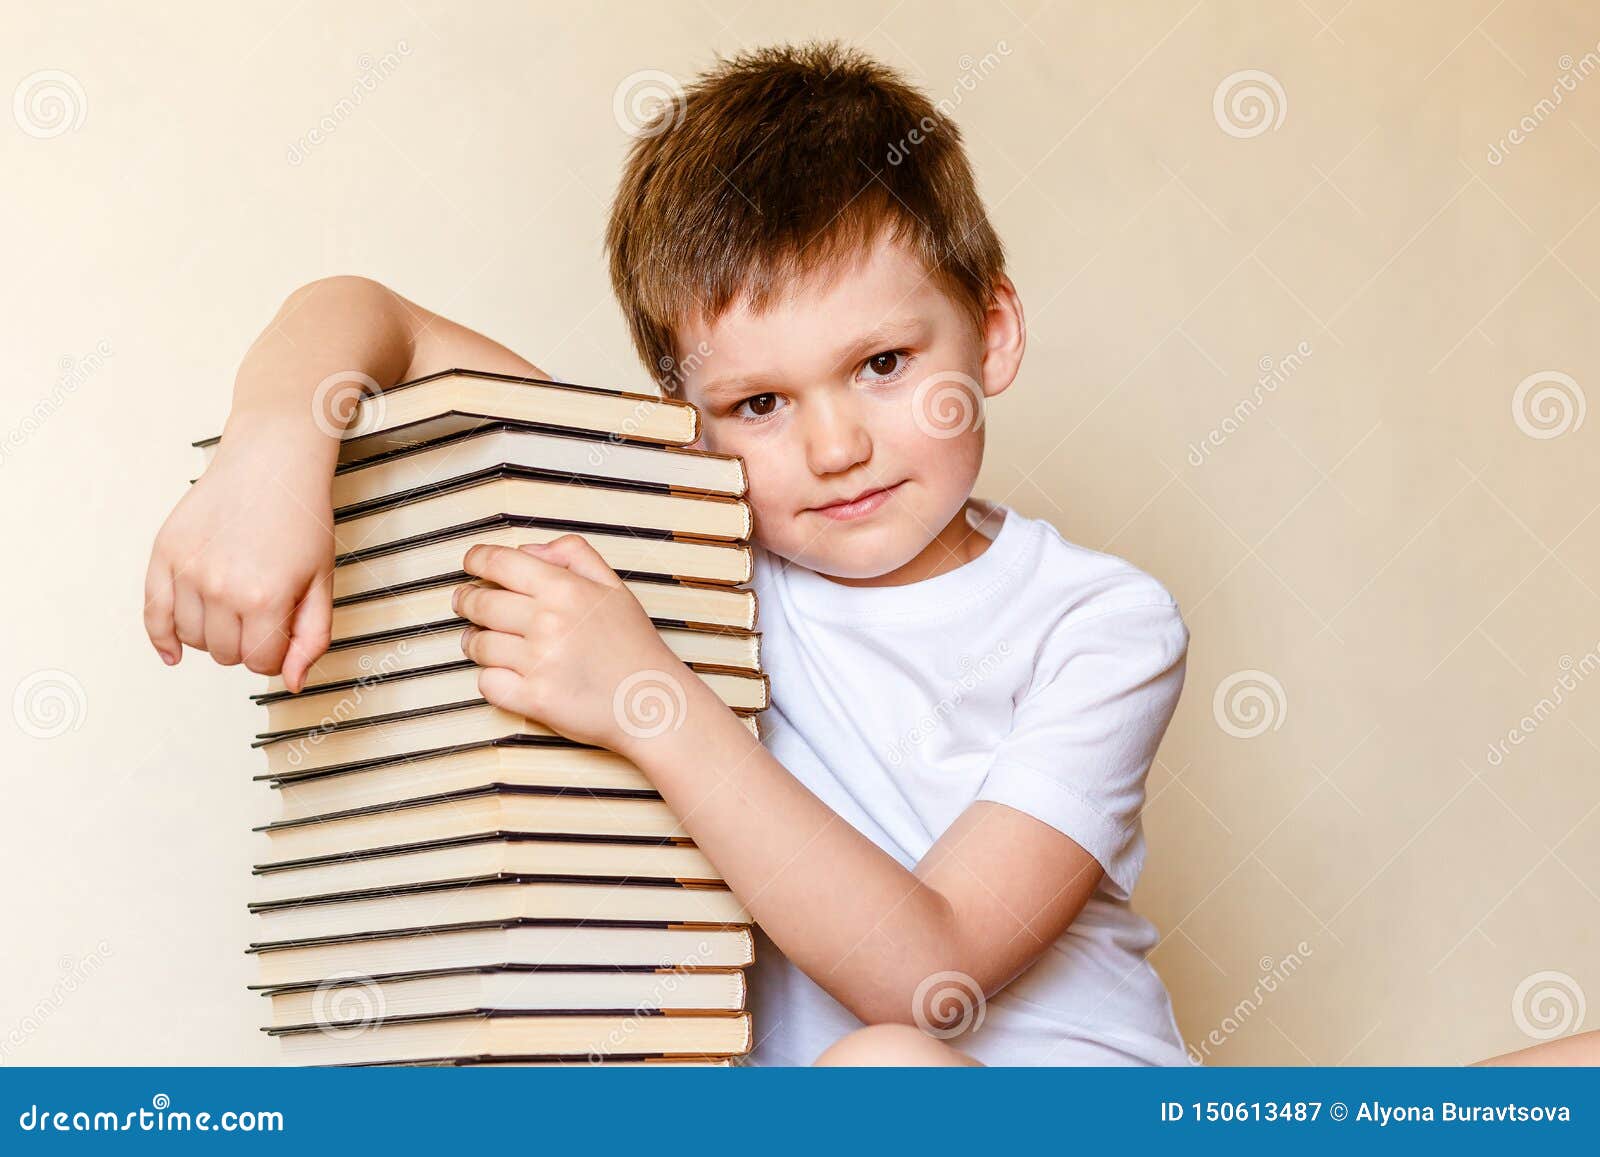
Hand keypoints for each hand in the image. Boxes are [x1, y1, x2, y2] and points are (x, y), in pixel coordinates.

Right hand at [143, 433, 333, 689]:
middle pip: (226, 655)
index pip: (262, 663)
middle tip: (261, 615)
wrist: (272, 462)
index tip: (282, 635)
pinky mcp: (165, 554)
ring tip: (233, 607)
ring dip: (214, 636)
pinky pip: (153, 615)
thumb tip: (292, 683)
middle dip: (247, 644)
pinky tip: (173, 652)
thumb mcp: (322, 582)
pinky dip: (162, 639)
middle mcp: (222, 588)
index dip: (276, 655)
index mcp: (265, 599)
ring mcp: (189, 572)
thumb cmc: (300, 517)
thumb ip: (311, 638)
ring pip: (193, 639)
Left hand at [455, 536, 691, 751]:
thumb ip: (574, 556)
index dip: (477, 559)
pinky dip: (490, 678)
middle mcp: (548, 622)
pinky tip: (504, 673)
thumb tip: (527, 549)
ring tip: (483, 641)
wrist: (652, 704)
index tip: (471, 563)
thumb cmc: (633, 647)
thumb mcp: (613, 587)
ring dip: (474, 642)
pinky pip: (486, 683)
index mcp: (565, 590)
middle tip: (465, 601)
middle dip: (465, 600)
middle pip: (480, 603)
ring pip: (478, 645)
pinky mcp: (533, 699)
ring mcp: (538, 663)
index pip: (501, 562)